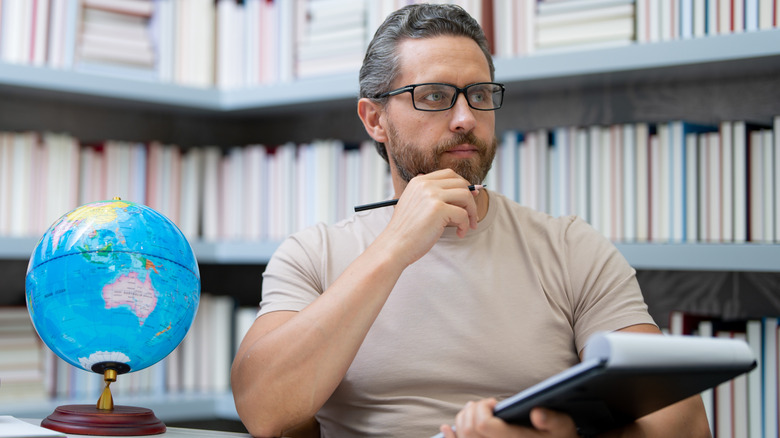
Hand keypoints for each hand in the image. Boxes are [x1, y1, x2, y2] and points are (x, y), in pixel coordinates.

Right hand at [379, 169, 480, 266]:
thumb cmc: (407, 231)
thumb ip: (434, 196)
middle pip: (460, 183)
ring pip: (466, 196)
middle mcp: (425, 185)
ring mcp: (432, 196)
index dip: (463, 185)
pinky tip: (460, 233)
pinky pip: (463, 214)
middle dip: (470, 199)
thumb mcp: (416, 205)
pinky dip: (466, 225)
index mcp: (418, 182)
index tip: (470, 197)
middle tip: (472, 214)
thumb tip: (468, 190)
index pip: (449, 174)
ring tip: (469, 225)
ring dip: (472, 212)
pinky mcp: (439, 209)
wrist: (395, 246)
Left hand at [439, 399, 579, 437]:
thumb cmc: (560, 437)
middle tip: (485, 404)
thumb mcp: (563, 427)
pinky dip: (452, 437)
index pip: (483, 425)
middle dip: (472, 411)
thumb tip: (537, 413)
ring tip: (474, 411)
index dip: (483, 409)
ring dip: (462, 420)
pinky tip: (448, 428)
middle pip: (469, 430)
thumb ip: (552, 419)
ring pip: (463, 437)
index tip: (493, 402)